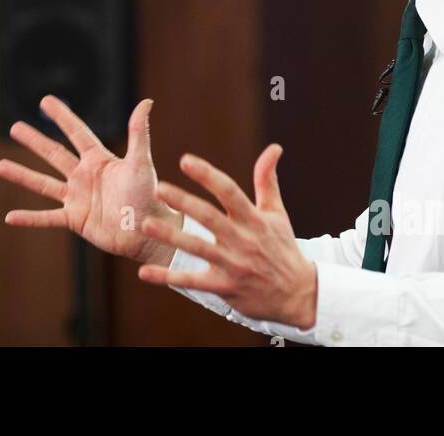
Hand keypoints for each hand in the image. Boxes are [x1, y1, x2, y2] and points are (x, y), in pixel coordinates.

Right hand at [0, 95, 182, 265]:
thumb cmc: (150, 196)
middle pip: (54, 154)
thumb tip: (147, 101)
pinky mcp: (75, 219)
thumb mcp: (141, 163)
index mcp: (99, 160)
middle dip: (34, 141)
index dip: (62, 117)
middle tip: (15, 127)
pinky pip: (47, 218)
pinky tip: (9, 217)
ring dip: (22, 175)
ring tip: (0, 166)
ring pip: (43, 184)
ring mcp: (77, 198)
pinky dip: (29, 218)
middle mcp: (84, 176)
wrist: (149, 232)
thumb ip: (139, 134)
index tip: (46, 101)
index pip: (77, 133)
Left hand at [136, 144, 318, 330]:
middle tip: (158, 187)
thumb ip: (267, 180)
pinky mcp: (224, 287)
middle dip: (183, 202)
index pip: (228, 191)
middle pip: (209, 217)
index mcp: (254, 219)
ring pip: (197, 248)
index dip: (207, 175)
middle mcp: (242, 240)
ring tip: (145, 224)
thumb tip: (274, 147)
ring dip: (170, 237)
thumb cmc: (283, 249)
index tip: (185, 160)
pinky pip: (192, 282)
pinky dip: (168, 277)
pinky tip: (145, 272)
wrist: (298, 295)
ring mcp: (233, 265)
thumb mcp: (277, 213)